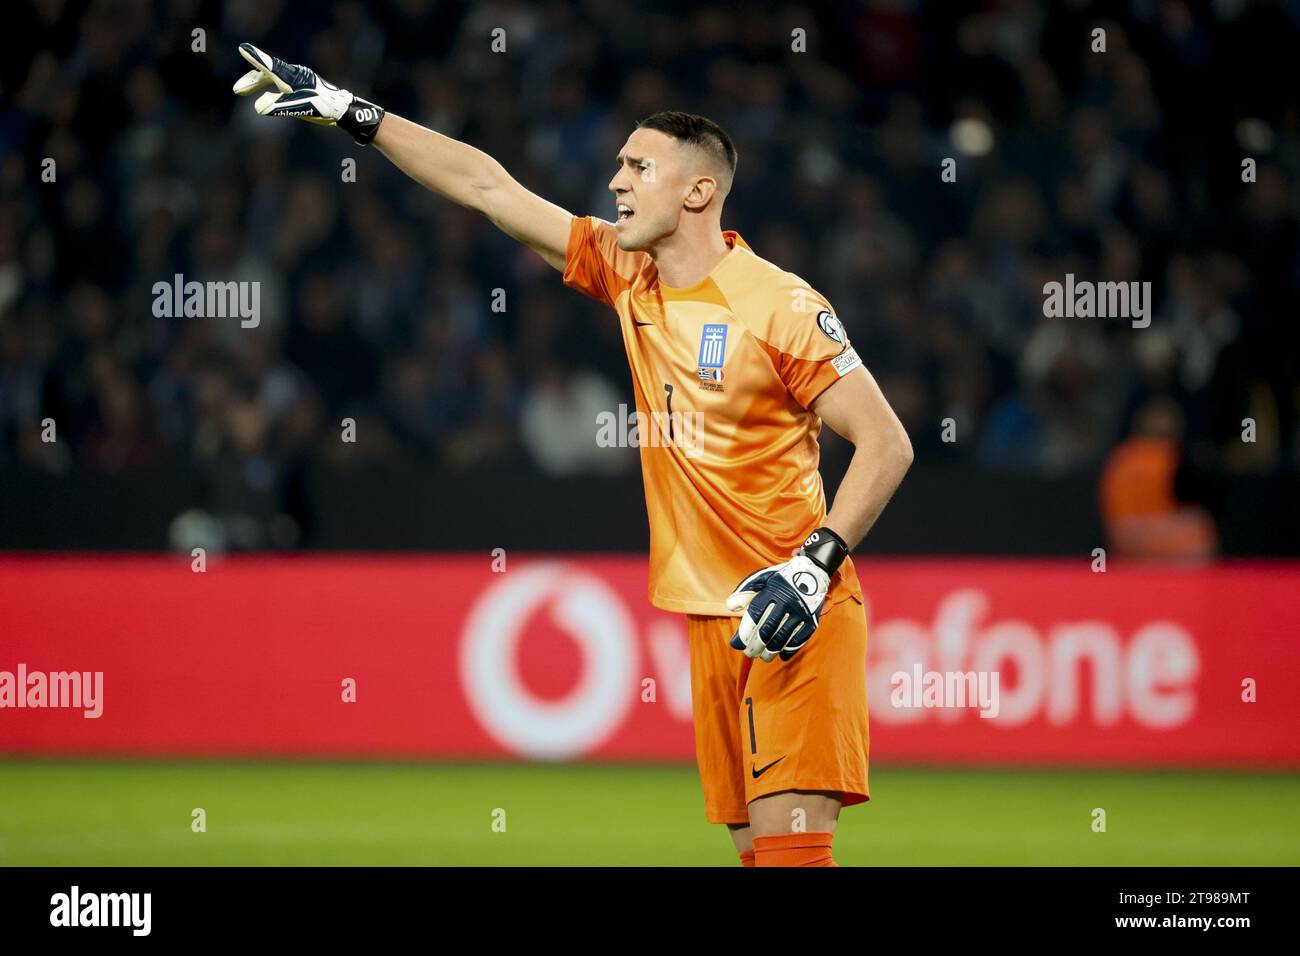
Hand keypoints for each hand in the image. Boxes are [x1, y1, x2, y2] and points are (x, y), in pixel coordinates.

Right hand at [233, 43, 385, 144]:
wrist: (341, 109)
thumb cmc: (322, 107)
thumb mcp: (300, 108)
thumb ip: (278, 106)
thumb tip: (258, 108)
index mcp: (292, 76)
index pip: (269, 66)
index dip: (255, 57)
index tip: (243, 48)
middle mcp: (293, 75)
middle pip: (266, 73)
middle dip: (250, 80)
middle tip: (237, 89)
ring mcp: (296, 80)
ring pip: (270, 78)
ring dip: (256, 84)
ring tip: (242, 90)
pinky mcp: (299, 87)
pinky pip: (277, 84)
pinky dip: (266, 88)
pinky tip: (263, 94)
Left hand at [726, 554, 828, 662]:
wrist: (813, 571)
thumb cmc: (781, 578)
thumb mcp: (762, 578)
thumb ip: (745, 592)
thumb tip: (730, 607)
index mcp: (772, 591)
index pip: (754, 616)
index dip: (744, 633)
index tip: (736, 644)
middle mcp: (787, 602)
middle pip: (768, 630)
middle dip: (756, 645)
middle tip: (749, 653)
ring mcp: (801, 612)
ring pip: (783, 637)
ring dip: (771, 651)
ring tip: (763, 656)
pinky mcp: (812, 620)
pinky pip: (800, 639)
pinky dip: (789, 649)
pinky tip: (781, 655)